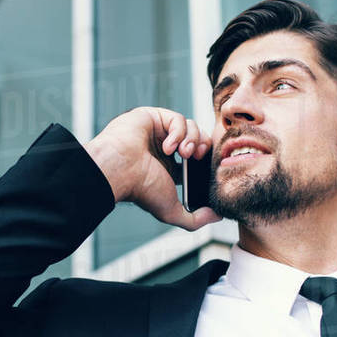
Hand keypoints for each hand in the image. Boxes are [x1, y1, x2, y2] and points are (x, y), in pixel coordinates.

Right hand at [82, 107, 222, 230]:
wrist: (120, 171)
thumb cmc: (139, 189)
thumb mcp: (170, 210)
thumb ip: (195, 219)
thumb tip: (217, 216)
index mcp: (167, 167)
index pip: (195, 158)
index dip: (205, 160)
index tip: (207, 167)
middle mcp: (162, 148)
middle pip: (197, 139)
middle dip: (202, 147)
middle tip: (197, 157)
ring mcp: (157, 131)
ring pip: (190, 126)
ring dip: (192, 139)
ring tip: (183, 152)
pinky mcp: (152, 117)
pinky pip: (177, 118)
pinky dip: (178, 132)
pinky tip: (168, 145)